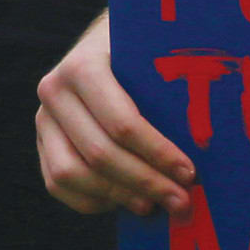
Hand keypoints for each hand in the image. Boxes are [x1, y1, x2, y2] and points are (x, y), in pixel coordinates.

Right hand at [34, 11, 199, 216]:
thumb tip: (208, 135)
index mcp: (84, 65)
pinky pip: (57, 184)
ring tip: (154, 206)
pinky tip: (126, 202)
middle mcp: (54, 90)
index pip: (122, 122)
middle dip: (145, 182)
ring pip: (70, 174)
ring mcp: (43, 118)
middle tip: (182, 202)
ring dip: (117, 196)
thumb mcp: (155, 54)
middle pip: (99, 153)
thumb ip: (174, 84)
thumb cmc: (142, 52)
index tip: (190, 173)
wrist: (105, 43)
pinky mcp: (42, 141)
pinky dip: (93, 201)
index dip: (158, 153)